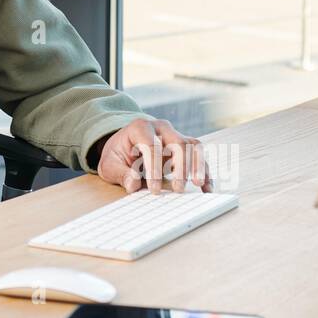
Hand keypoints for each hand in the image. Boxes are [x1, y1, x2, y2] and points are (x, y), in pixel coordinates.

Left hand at [95, 118, 211, 192]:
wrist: (125, 145)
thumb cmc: (118, 154)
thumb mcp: (110, 164)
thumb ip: (121, 173)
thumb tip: (133, 184)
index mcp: (140, 128)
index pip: (152, 145)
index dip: (154, 168)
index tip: (155, 190)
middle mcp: (161, 128)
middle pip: (178, 143)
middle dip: (180, 166)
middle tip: (178, 189)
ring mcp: (175, 134)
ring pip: (193, 146)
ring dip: (198, 166)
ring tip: (200, 185)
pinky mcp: (184, 146)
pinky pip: (198, 155)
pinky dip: (204, 171)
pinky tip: (207, 187)